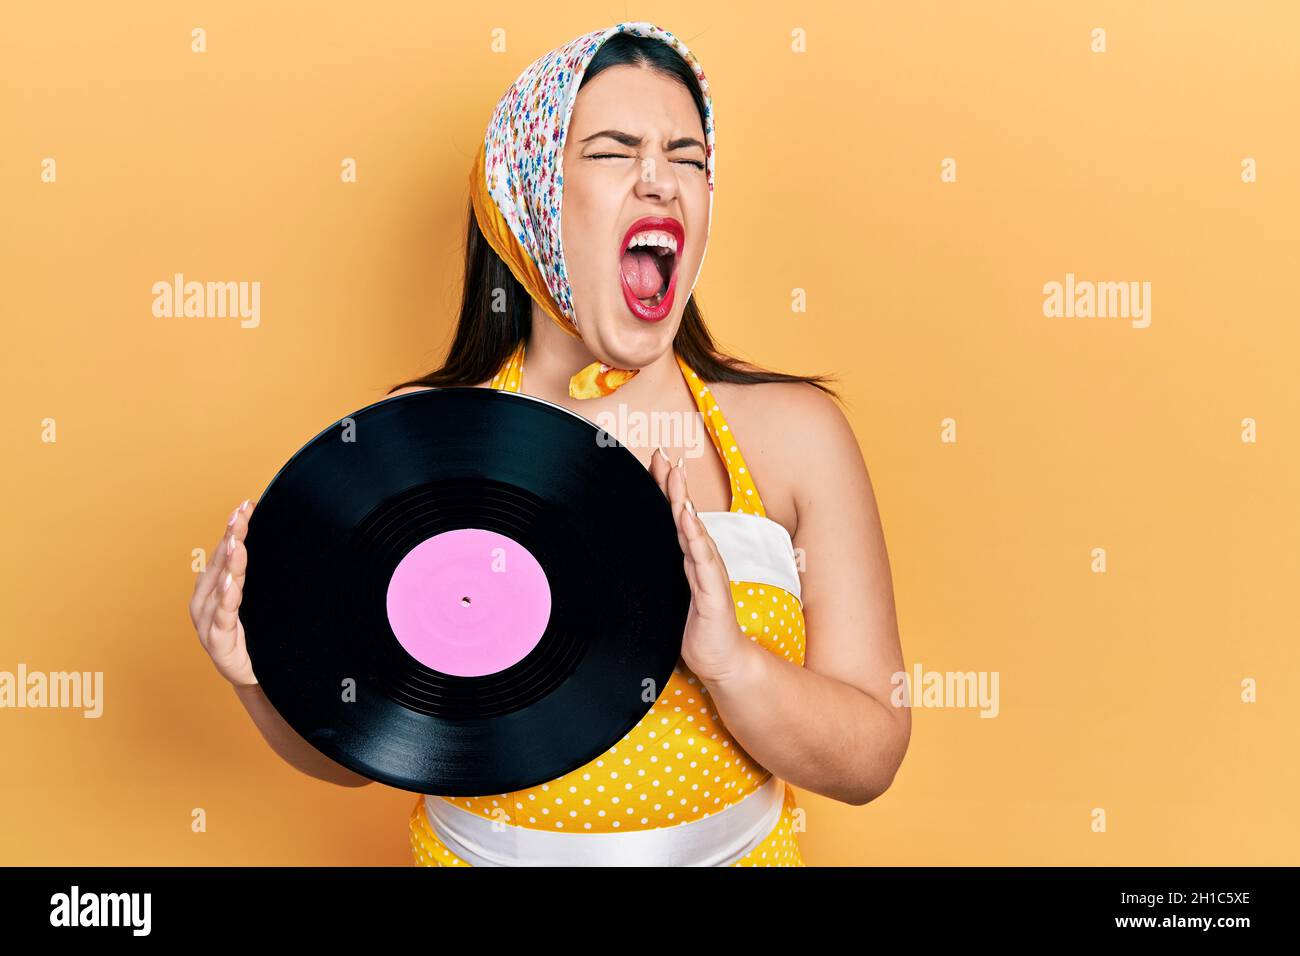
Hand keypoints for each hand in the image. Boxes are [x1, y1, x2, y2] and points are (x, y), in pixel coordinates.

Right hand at [188, 498, 258, 687]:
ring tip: (237, 543)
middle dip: (231, 537)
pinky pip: (222, 618)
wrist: (256, 675)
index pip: (226, 551)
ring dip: (228, 564)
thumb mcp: (259, 598)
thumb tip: (285, 536)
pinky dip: (226, 600)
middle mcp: (206, 600)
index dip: (234, 529)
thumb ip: (258, 574)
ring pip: (218, 587)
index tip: (246, 505)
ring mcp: (208, 621)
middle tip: (240, 515)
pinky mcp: (217, 641)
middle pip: (220, 563)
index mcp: (214, 586)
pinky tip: (231, 584)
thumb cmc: (256, 633)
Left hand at [649, 448, 752, 684]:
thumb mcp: (669, 595)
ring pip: (695, 533)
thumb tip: (632, 554)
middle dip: (674, 486)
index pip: (674, 518)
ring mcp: (710, 575)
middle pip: (685, 516)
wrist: (723, 661)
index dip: (666, 490)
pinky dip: (696, 539)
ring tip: (676, 479)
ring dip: (684, 505)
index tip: (655, 461)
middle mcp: (701, 560)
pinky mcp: (713, 595)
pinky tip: (688, 521)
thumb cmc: (698, 628)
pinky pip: (704, 563)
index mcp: (689, 558)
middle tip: (664, 456)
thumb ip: (659, 573)